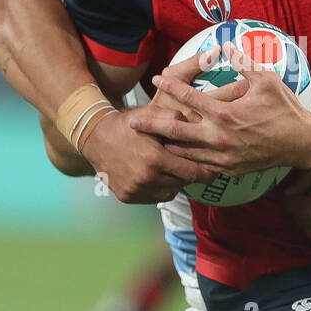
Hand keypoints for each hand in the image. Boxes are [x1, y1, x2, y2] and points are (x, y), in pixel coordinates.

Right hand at [80, 109, 216, 203]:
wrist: (96, 137)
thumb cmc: (129, 124)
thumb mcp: (153, 113)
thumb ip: (178, 118)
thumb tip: (200, 128)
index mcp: (155, 160)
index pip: (193, 173)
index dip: (206, 173)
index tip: (214, 170)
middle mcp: (146, 179)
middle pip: (183, 184)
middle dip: (190, 175)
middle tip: (195, 167)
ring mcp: (135, 191)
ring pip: (170, 192)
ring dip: (175, 182)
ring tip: (173, 168)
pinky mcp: (127, 197)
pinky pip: (154, 197)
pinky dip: (159, 188)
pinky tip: (157, 174)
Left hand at [128, 41, 310, 174]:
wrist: (302, 143)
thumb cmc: (286, 109)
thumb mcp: (267, 80)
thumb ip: (243, 63)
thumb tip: (227, 45)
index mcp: (226, 113)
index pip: (190, 98)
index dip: (172, 86)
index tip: (157, 78)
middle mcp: (220, 137)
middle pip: (177, 131)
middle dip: (153, 126)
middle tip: (133, 122)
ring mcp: (223, 157)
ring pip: (185, 152)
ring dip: (167, 145)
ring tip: (150, 140)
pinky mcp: (229, 169)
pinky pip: (201, 166)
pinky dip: (186, 160)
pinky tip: (177, 156)